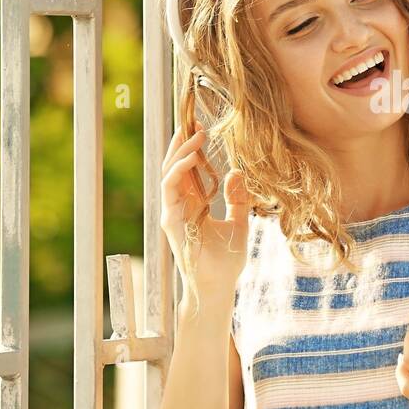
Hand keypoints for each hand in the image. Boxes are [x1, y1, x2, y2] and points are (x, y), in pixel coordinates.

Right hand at [159, 123, 252, 309]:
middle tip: (195, 121)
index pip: (187, 169)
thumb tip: (236, 171)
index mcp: (193, 204)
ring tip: (195, 134)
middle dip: (183, 142)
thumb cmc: (226, 261)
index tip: (201, 126)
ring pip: (169, 173)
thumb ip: (238, 199)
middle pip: (175, 166)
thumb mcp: (239, 223)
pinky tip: (191, 158)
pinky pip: (169, 190)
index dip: (191, 147)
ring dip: (181, 152)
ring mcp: (172, 212)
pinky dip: (178, 172)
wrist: (217, 287)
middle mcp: (179, 205)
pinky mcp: (171, 221)